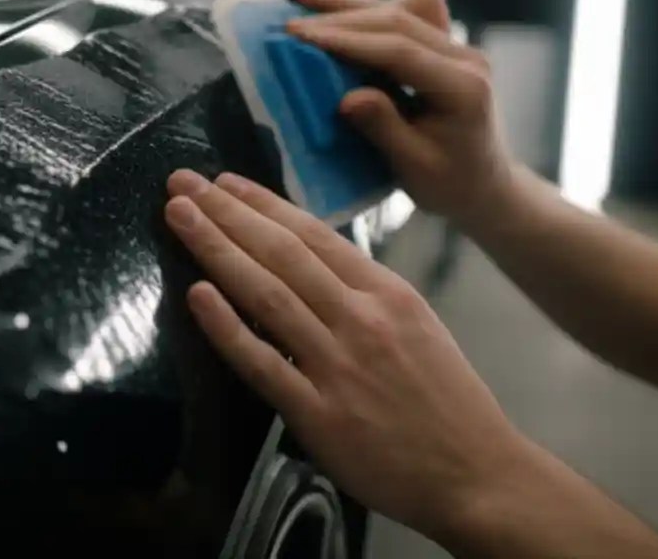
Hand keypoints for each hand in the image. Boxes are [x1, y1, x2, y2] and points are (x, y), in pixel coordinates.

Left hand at [163, 168, 530, 537]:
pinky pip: (264, 364)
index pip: (313, 235)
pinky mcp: (318, 415)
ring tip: (179, 217)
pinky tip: (197, 295)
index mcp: (387, 293)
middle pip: (281, 253)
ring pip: (266, 294)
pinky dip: (227, 328)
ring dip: (217, 250)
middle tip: (183, 182)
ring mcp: (338, 365)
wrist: (477, 475)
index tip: (224, 182)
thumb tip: (312, 265)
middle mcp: (361, 319)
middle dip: (226, 213)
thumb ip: (366, 295)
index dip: (263, 204)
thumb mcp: (418, 326)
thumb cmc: (448, 403)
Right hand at [286, 0, 519, 228]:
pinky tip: (332, 7)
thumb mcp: (415, 167)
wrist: (486, 186)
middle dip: (341, 18)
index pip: (400, 50)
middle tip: (291, 24)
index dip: (349, 41)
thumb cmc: (451, 185)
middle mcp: (465, 57)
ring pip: (401, 9)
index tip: (303, 37)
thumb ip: (384, 128)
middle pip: (399, 20)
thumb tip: (347, 98)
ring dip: (350, 3)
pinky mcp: (444, 47)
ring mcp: (457, 47)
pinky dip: (365, 12)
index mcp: (463, 87)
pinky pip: (404, 16)